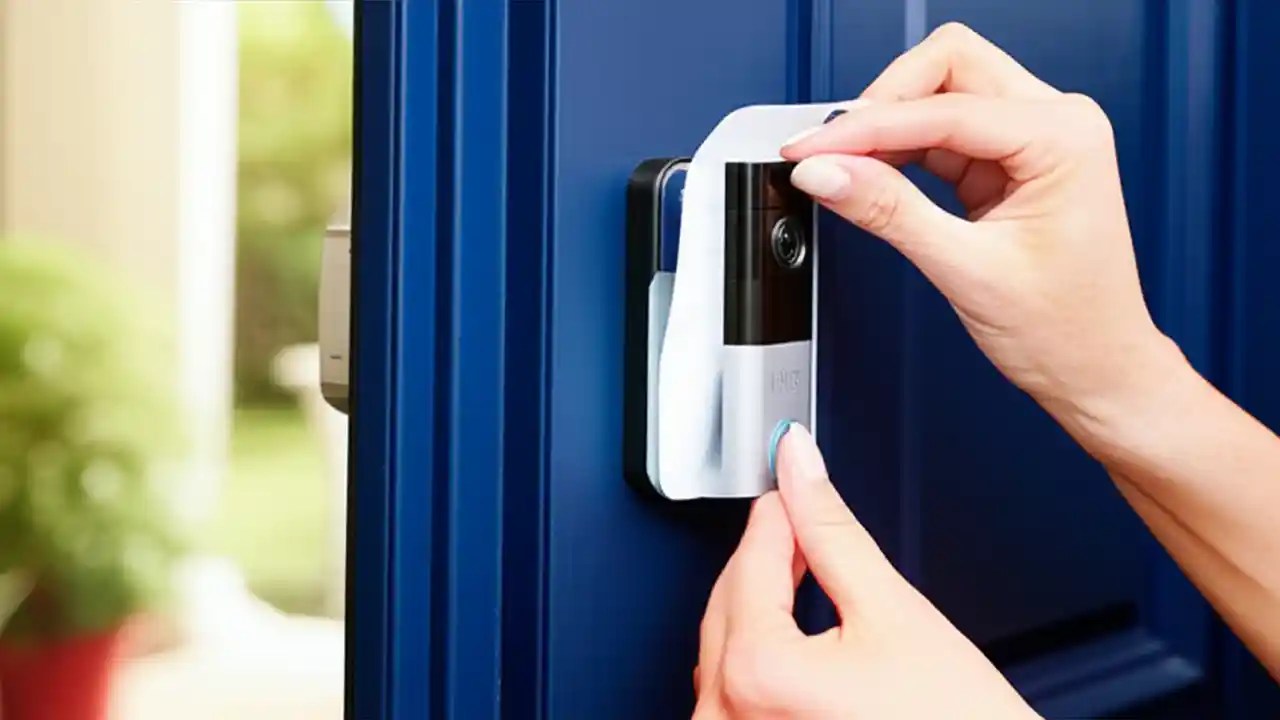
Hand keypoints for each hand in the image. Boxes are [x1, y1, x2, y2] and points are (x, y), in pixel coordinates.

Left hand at [693, 423, 1038, 718]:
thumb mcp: (891, 611)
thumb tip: (799, 464)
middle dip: (768, 555)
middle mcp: (727, 713)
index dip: (779, 510)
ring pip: (725, 640)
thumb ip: (832, 530)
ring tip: (804, 568)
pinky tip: (790, 627)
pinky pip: (731, 684)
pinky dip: (756, 648)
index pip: (751, 557)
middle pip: (729, 598)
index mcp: (757, 671)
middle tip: (805, 518)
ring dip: (759, 600)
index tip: (792, 480)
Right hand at [781, 23, 1190, 459]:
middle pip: (947, 67)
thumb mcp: (966, 270)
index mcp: (1065, 137)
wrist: (1097, 371)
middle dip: (882, 103)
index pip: (944, 107)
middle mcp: (1057, 122)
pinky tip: (871, 175)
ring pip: (940, 93)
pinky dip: (901, 150)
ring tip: (842, 169)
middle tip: (829, 150)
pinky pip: (942, 132)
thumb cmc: (1067, 329)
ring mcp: (1033, 138)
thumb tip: (826, 171)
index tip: (810, 149)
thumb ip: (889, 212)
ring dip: (887, 128)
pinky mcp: (1008, 161)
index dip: (866, 127)